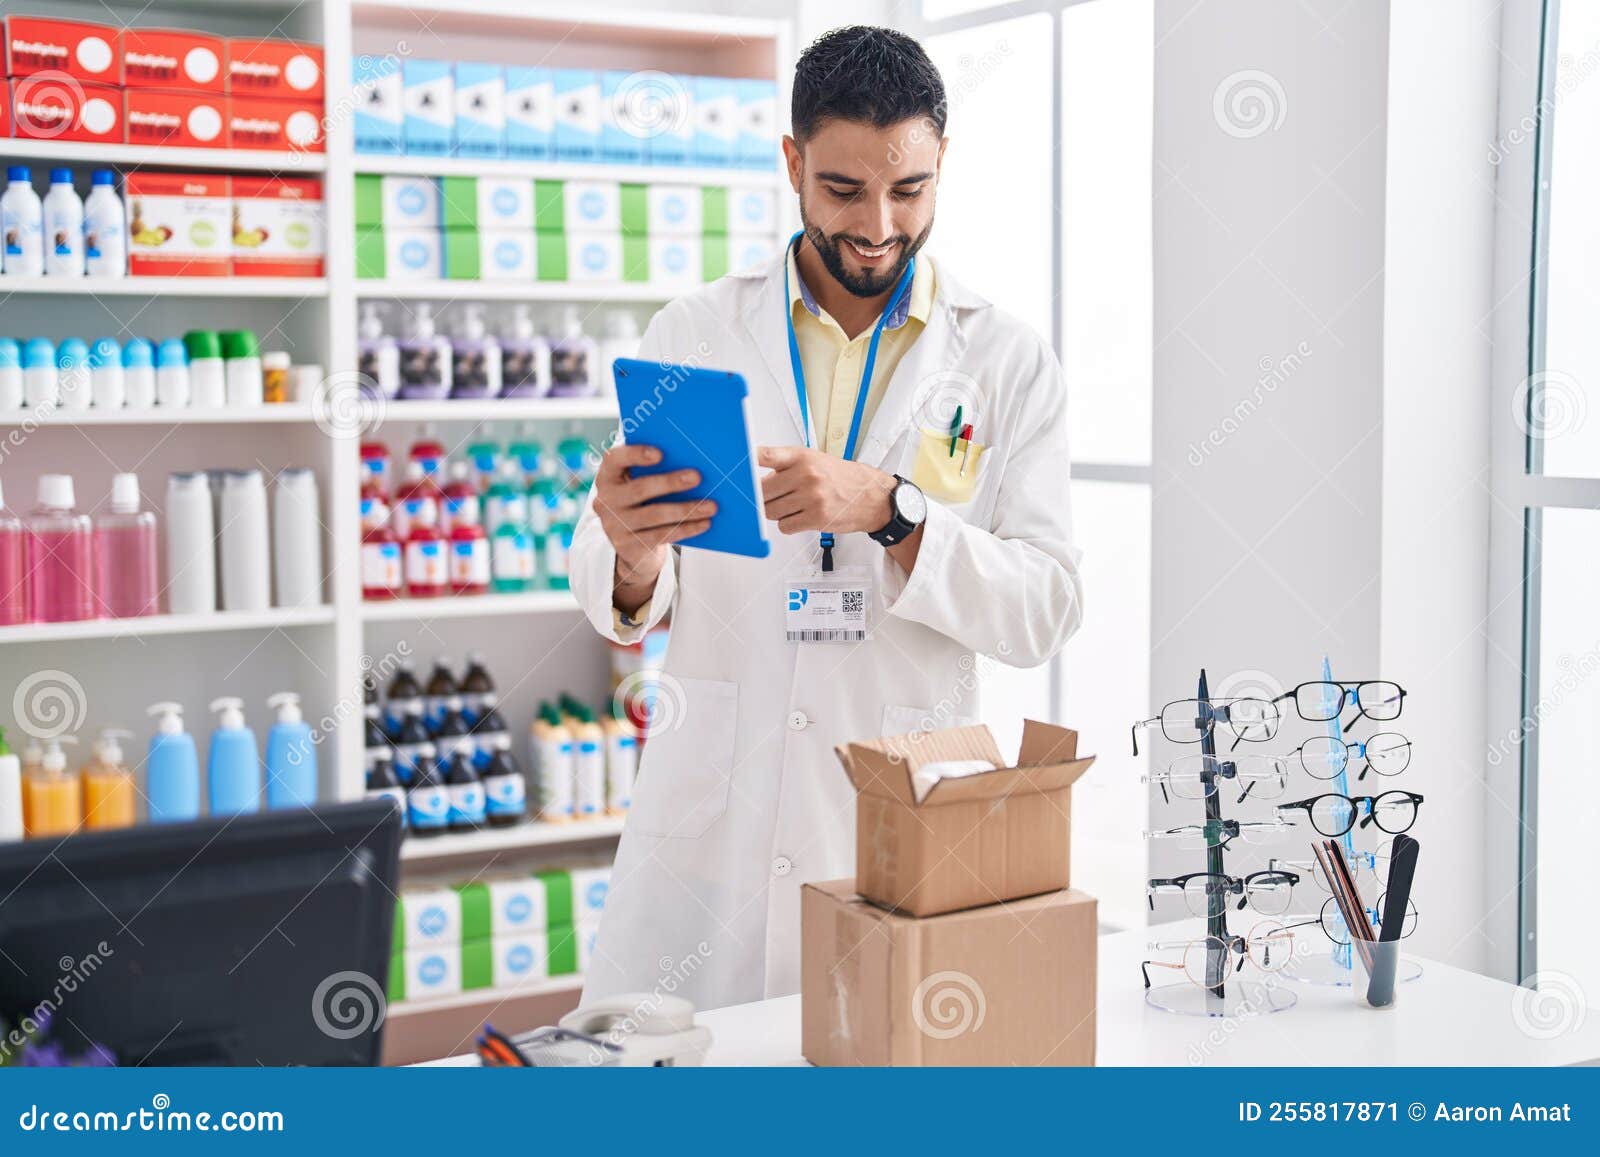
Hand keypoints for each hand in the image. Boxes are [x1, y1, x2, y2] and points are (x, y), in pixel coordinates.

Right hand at [593, 444, 716, 607]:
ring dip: (686, 509)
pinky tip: (704, 523)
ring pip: (655, 515)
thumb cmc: (644, 504)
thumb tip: (692, 459)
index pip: (613, 459)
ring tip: (711, 505)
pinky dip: (686, 528)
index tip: (660, 453)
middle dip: (671, 482)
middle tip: (697, 477)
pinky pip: (662, 535)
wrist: (633, 547)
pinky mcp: (628, 546)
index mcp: (608, 477)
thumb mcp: (641, 486)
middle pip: (640, 488)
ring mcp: (614, 525)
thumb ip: (655, 471)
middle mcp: (605, 500)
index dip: (635, 454)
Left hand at [757, 445, 894, 534]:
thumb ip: (786, 466)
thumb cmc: (840, 477)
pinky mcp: (816, 517)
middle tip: (770, 496)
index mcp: (802, 457)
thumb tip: (754, 477)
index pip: (767, 455)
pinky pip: (785, 526)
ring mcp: (811, 497)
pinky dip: (788, 524)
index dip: (748, 461)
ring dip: (775, 512)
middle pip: (763, 491)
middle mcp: (806, 475)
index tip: (737, 466)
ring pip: (771, 511)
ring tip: (790, 506)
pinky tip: (799, 517)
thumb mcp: (815, 459)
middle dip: (762, 497)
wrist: (871, 496)